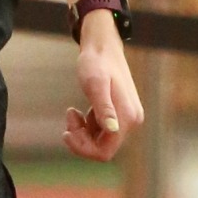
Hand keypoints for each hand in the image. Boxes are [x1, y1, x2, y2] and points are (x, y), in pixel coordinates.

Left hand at [63, 17, 143, 161]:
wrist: (102, 45)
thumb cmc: (96, 62)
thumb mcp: (95, 84)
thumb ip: (104, 108)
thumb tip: (113, 130)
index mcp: (127, 118)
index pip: (105, 152)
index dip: (83, 148)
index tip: (66, 132)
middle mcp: (132, 121)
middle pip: (103, 149)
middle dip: (81, 139)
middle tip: (69, 117)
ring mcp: (127, 118)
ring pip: (101, 141)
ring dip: (83, 132)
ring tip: (72, 112)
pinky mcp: (120, 114)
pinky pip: (102, 132)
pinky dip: (88, 126)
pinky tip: (79, 111)